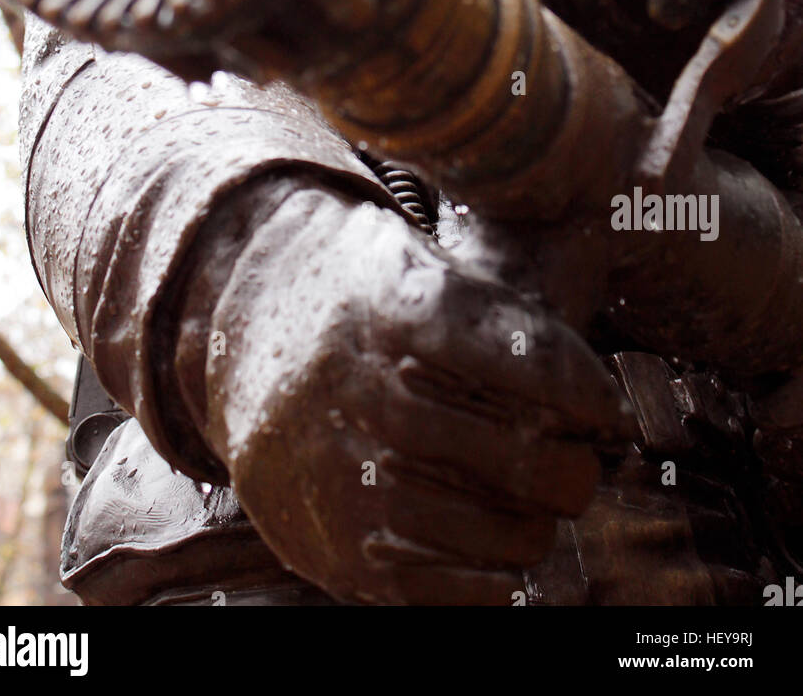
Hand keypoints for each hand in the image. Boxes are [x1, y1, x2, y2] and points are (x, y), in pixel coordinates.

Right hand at [205, 185, 631, 604]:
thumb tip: (595, 396)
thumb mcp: (413, 256)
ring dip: (538, 521)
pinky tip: (501, 547)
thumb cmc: (359, 292)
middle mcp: (362, 390)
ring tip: (539, 499)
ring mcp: (343, 473)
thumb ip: (499, 310)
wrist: (240, 334)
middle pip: (518, 453)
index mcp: (391, 306)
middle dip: (574, 465)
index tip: (608, 404)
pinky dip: (492, 577)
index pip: (518, 354)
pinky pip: (444, 590)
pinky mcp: (333, 544)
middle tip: (584, 459)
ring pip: (496, 530)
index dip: (578, 385)